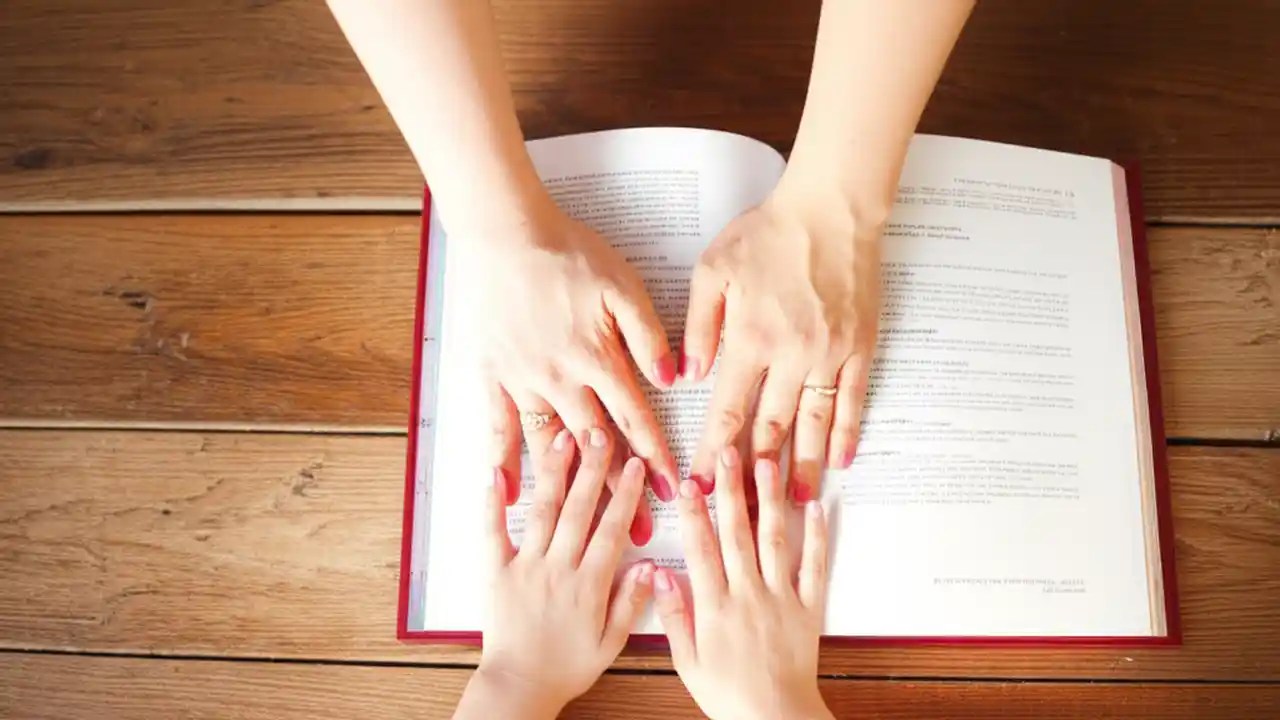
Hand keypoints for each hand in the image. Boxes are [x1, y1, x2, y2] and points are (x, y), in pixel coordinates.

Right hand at [456, 197, 680, 543]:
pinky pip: (499, 426)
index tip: (672, 493)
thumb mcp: (623, 286)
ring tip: (583, 529)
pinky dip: (502, 462)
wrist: (508, 236)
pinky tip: (508, 495)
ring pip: (552, 445)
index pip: (635, 421)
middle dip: (619, 493)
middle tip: (636, 534)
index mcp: (599, 359)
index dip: (655, 459)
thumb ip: (649, 336)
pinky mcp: (495, 376)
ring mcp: (525, 381)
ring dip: (570, 488)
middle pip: (597, 447)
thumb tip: (674, 378)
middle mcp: (562, 379)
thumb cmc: (570, 255)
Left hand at [456, 428, 655, 719]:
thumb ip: (631, 602)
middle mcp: (559, 568)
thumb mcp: (611, 643)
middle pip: (580, 509)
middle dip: (594, 468)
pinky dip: (493, 502)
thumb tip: (651, 566)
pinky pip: (493, 532)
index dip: (626, 495)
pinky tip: (495, 474)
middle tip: (602, 434)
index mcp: (589, 584)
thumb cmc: (567, 668)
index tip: (636, 465)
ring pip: (544, 512)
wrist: (519, 686)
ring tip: (563, 439)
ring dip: (556, 473)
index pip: (612, 529)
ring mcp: (526, 566)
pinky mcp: (496, 572)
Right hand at [654, 447, 832, 719]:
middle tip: (729, 453)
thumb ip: (675, 615)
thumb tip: (660, 574)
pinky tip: (815, 507)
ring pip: (774, 539)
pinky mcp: (808, 608)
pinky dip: (816, 535)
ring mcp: (781, 598)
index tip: (689, 481)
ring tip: (767, 464)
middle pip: (737, 532)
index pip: (701, 548)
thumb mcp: (687, 661)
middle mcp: (748, 595)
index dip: (694, 512)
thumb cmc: (729, 696)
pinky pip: (813, 566)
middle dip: (731, 489)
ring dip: (769, 499)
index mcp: (715, 607)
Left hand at [682, 182, 881, 501]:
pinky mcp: (859, 348)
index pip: (727, 413)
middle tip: (747, 511)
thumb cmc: (768, 234)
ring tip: (796, 502)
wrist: (830, 209)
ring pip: (814, 424)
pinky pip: (853, 400)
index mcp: (749, 341)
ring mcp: (829, 356)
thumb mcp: (711, 271)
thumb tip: (690, 376)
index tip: (702, 486)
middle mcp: (791, 357)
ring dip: (804, 467)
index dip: (714, 455)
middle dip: (755, 475)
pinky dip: (847, 432)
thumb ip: (698, 326)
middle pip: (770, 429)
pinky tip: (842, 459)